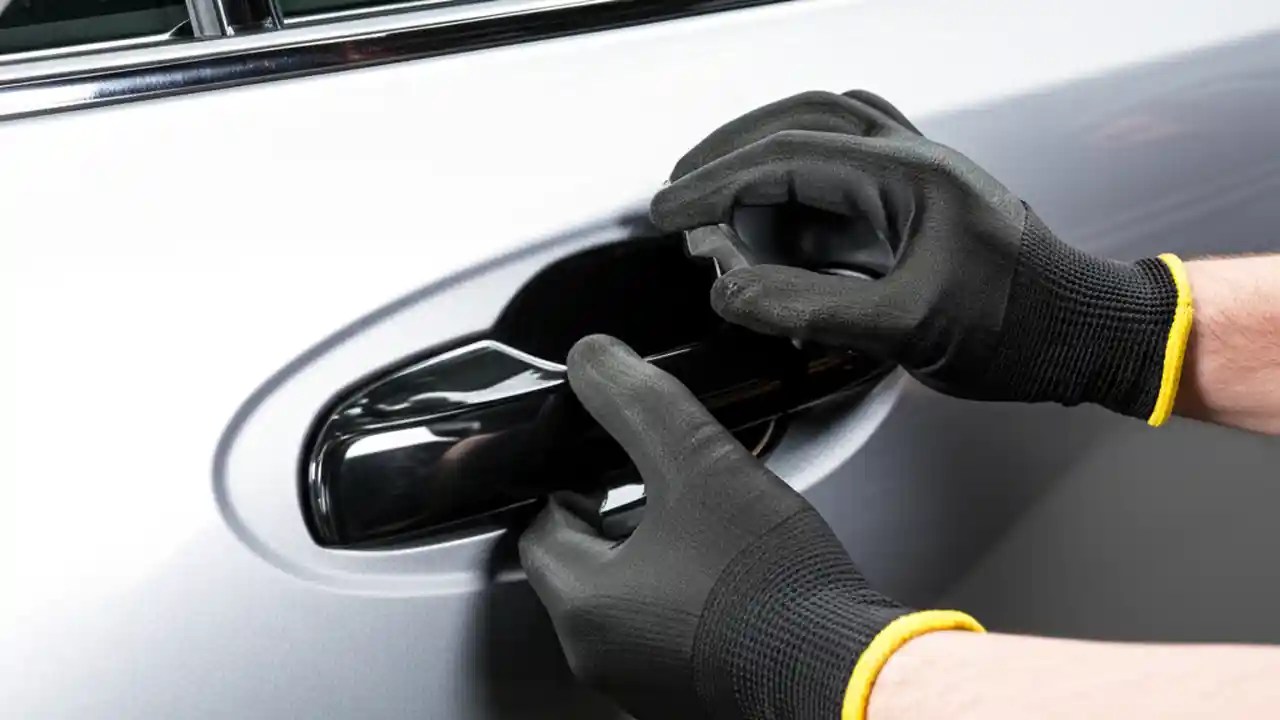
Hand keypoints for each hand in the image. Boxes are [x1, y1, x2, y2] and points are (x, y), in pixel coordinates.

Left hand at [519, 334, 979, 719]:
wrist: (840, 668)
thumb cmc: (771, 584)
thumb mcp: (699, 463)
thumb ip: (636, 404)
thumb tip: (591, 359)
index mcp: (583, 606)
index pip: (540, 529)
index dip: (570, 486)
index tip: (603, 469)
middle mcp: (598, 659)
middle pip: (579, 570)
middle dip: (612, 525)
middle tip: (655, 493)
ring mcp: (643, 688)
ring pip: (623, 607)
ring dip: (648, 567)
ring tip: (696, 532)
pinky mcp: (687, 701)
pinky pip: (662, 641)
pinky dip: (680, 607)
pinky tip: (725, 582)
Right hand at [652, 91, 1189, 423]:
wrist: (1084, 334)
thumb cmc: (1019, 326)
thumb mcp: (906, 328)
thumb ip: (811, 308)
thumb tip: (732, 291)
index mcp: (908, 175)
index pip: (786, 157)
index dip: (715, 184)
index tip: (669, 212)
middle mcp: (911, 159)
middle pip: (801, 120)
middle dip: (730, 151)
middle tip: (682, 192)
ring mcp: (917, 176)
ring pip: (824, 134)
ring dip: (763, 158)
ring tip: (719, 201)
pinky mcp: (919, 204)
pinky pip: (846, 168)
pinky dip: (798, 183)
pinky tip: (777, 216)